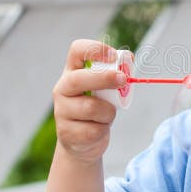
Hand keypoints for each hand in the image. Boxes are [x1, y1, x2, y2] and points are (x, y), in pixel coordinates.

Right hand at [52, 39, 128, 164]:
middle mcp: (62, 89)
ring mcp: (61, 111)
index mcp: (72, 72)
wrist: (82, 141)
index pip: (77, 51)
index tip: (113, 56)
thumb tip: (129, 59)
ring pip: (91, 108)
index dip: (95, 49)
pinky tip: (98, 129)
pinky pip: (93, 130)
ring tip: (107, 115)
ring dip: (108, 112)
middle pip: (78, 79)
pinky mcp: (66, 133)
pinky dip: (103, 130)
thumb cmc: (97, 109)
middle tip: (123, 80)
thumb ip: (116, 75)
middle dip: (104, 78)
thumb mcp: (106, 90)